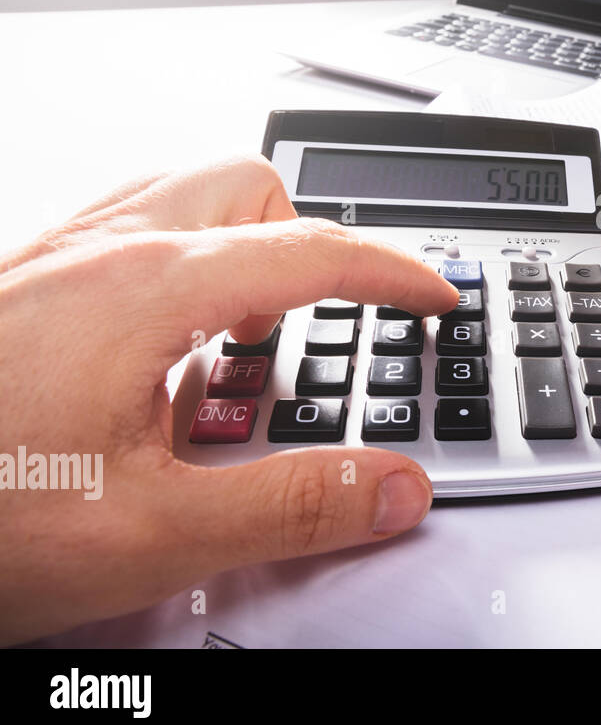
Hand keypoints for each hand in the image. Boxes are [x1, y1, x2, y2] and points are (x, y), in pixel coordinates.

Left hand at [0, 156, 459, 644]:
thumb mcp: (145, 535)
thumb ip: (289, 508)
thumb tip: (390, 489)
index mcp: (146, 289)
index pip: (313, 251)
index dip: (394, 273)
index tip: (435, 295)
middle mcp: (97, 251)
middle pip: (246, 189)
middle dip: (305, 248)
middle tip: (315, 333)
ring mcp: (47, 261)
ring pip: (181, 202)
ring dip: (236, 257)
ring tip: (234, 353)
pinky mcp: (15, 289)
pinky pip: (124, 237)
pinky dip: (174, 277)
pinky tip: (150, 365)